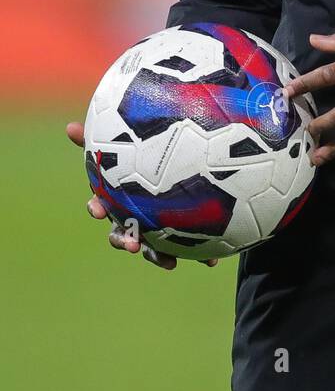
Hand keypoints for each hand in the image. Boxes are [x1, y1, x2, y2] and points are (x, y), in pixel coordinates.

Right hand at [66, 121, 217, 269]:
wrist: (177, 171)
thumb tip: (69, 127)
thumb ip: (100, 139)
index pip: (100, 205)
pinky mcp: (177, 237)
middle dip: (124, 242)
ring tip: (169, 263)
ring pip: (151, 249)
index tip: (96, 211)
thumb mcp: (123, 145)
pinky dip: (196, 256)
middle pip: (122, 234)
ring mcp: (154, 230)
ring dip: (157, 257)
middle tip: (132, 244)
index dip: (96, 209)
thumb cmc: (143, 158)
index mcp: (118, 199)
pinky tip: (210, 263)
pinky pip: (184, 249)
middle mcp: (132, 218)